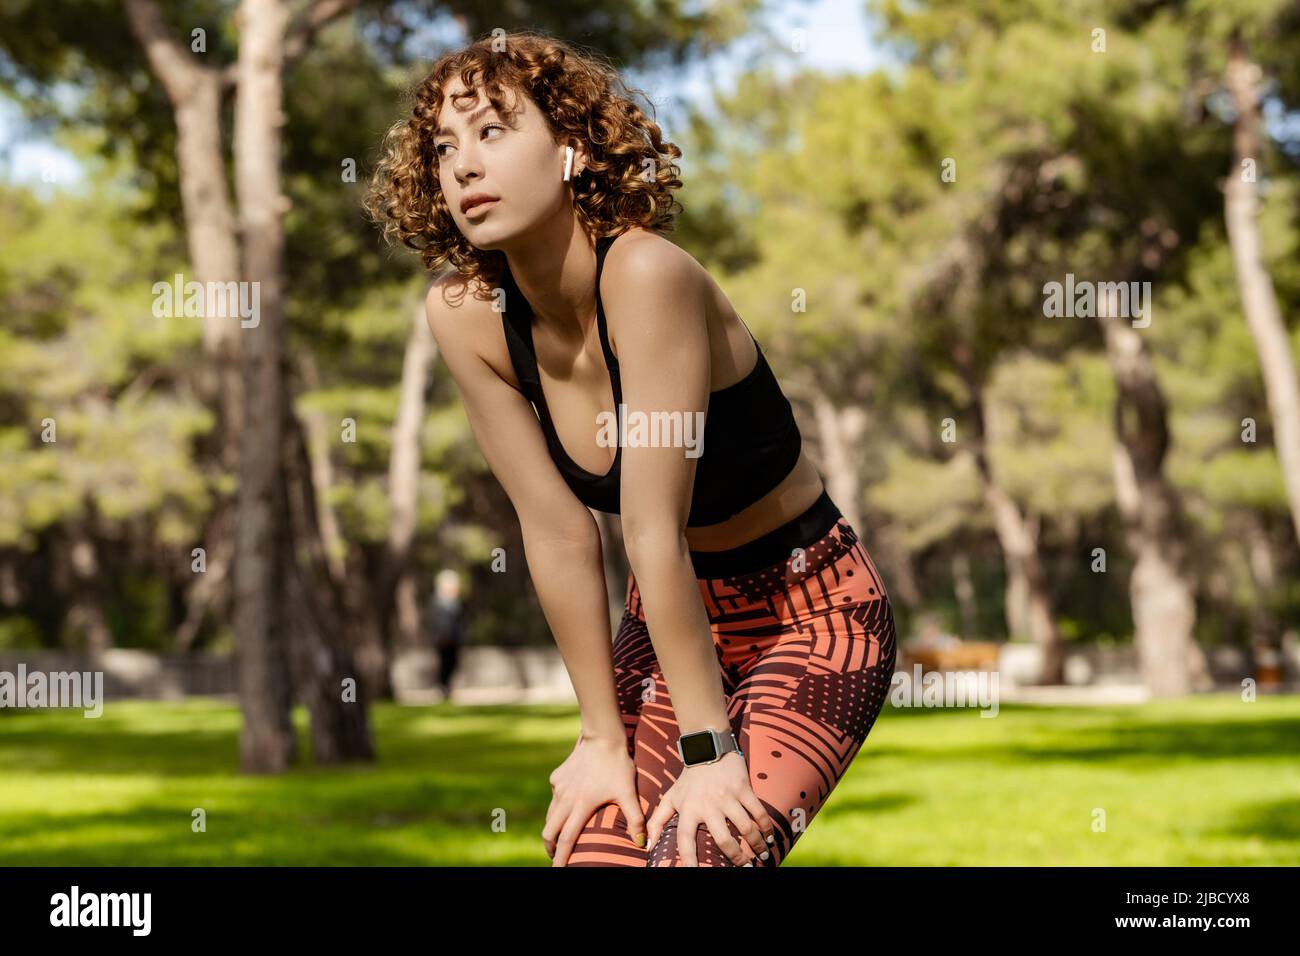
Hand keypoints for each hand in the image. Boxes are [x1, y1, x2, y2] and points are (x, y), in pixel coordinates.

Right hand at [542, 733, 645, 866]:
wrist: (603, 738)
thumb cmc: (618, 766)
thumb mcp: (628, 792)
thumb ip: (635, 819)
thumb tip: (642, 843)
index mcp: (581, 805)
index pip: (566, 839)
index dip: (560, 857)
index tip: (557, 869)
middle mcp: (565, 798)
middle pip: (550, 830)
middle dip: (550, 846)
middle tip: (555, 855)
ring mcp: (558, 787)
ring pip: (550, 814)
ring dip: (553, 827)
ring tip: (559, 835)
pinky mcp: (557, 776)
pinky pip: (554, 796)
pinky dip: (558, 805)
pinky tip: (568, 803)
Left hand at [646, 750, 776, 865]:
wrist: (706, 748)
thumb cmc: (688, 779)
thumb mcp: (670, 798)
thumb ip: (657, 822)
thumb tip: (647, 846)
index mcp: (688, 810)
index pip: (686, 839)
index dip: (688, 858)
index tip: (693, 872)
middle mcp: (708, 805)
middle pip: (724, 839)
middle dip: (736, 857)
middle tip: (744, 867)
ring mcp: (727, 796)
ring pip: (745, 828)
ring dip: (755, 844)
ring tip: (761, 855)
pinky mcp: (743, 788)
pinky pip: (758, 812)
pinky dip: (766, 827)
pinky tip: (769, 837)